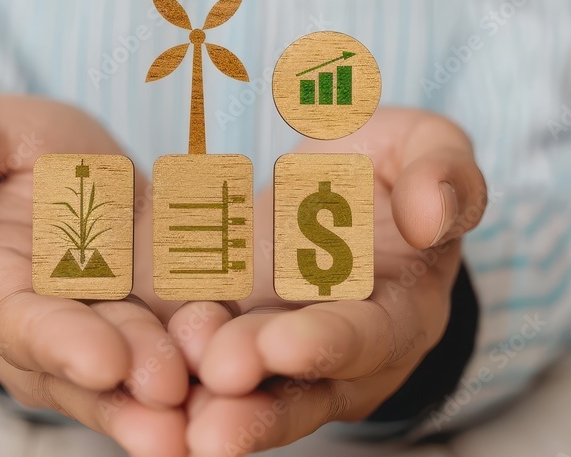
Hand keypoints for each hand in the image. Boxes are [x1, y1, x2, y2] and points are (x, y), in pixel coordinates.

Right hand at [0, 94, 187, 456]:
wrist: (71, 177)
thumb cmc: (9, 152)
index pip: (20, 321)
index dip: (58, 342)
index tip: (103, 358)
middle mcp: (46, 331)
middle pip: (87, 368)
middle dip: (128, 389)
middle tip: (173, 403)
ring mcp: (105, 339)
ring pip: (141, 380)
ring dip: (179, 403)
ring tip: (220, 418)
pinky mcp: (157, 333)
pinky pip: (187, 356)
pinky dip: (217, 371)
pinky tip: (257, 381)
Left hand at [167, 108, 486, 454]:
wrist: (331, 188)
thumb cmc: (387, 170)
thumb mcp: (423, 149)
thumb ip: (441, 173)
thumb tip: (433, 212)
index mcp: (396, 310)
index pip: (367, 335)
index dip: (326, 343)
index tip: (281, 346)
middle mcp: (336, 353)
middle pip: (300, 389)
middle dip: (259, 401)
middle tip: (212, 401)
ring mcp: (274, 354)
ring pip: (245, 397)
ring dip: (209, 409)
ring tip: (170, 421)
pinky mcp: (223, 340)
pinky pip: (194, 369)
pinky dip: (169, 381)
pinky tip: (129, 383)